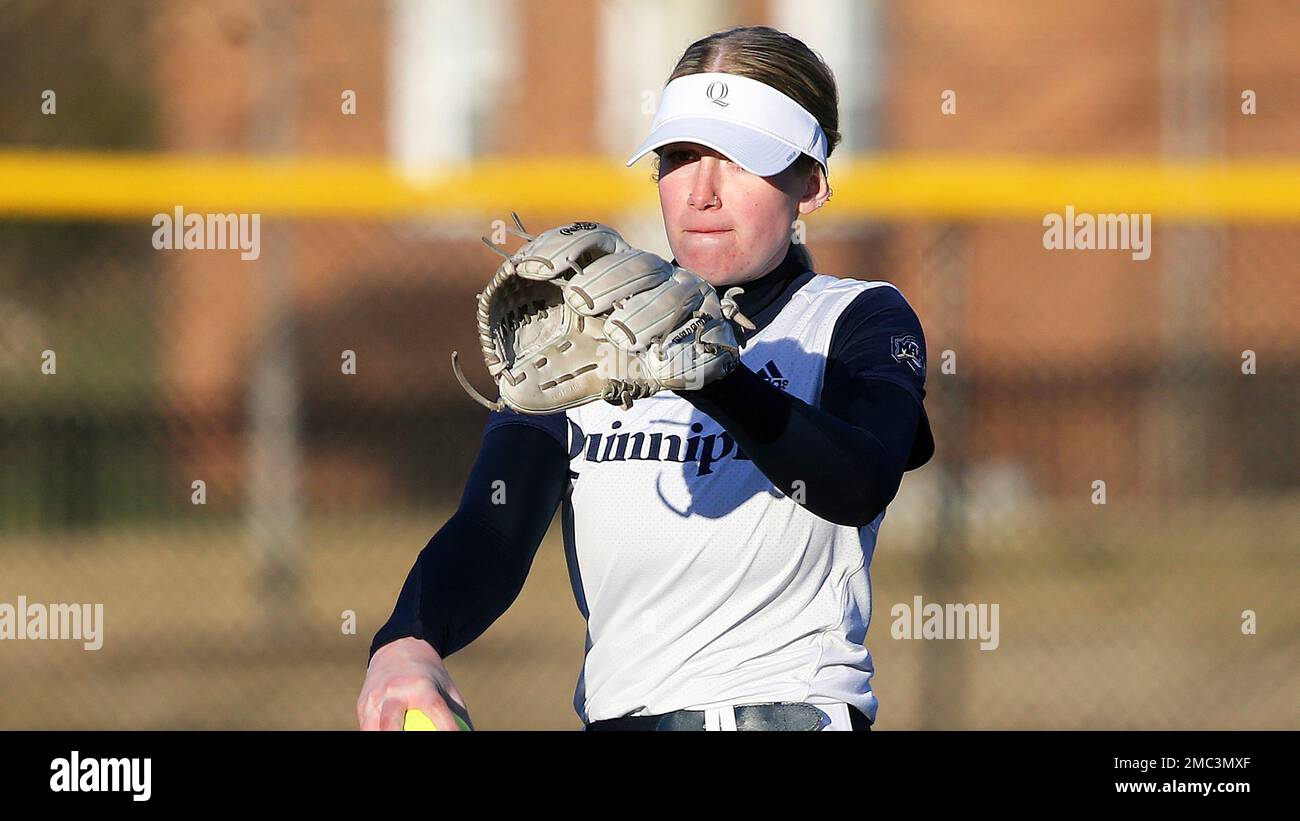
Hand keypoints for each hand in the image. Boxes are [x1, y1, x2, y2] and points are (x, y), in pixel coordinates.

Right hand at [357, 637, 472, 730]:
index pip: (434, 710)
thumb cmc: (431, 678)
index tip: (455, 739)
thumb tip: (469, 736)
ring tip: (401, 736)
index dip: (445, 727)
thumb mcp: (448, 690)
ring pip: (372, 728)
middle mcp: (395, 690)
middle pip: (391, 723)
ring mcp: (375, 697)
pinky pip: (367, 728)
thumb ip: (457, 717)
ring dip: (382, 735)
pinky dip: (375, 733)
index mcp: (421, 686)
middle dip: (397, 735)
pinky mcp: (363, 704)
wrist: (399, 649)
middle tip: (413, 742)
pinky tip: (387, 735)